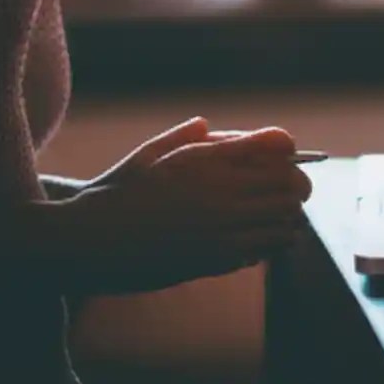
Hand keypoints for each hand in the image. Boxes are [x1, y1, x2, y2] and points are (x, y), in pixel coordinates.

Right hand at [55, 119, 312, 293]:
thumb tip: (207, 124)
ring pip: (286, 220)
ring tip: (275, 220)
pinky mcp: (216, 259)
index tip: (286, 161)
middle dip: (296, 187)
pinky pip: (265, 248)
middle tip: (289, 194)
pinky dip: (268, 243)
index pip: (278, 146)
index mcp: (206, 158)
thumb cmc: (114, 194)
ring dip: (286, 218)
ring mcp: (221, 227)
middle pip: (292, 184)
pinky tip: (254, 241)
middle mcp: (220, 190)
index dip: (290, 153)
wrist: (87, 242)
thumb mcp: (147, 155)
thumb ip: (183, 138)